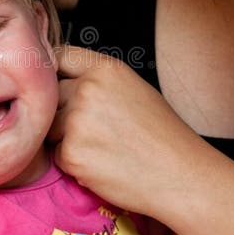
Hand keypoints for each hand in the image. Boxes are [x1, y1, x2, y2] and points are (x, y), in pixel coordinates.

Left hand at [49, 46, 208, 218]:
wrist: (181, 176)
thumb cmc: (162, 135)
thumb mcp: (134, 89)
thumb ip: (97, 79)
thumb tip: (58, 77)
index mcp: (106, 69)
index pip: (59, 58)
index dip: (55, 74)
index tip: (58, 88)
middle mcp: (88, 90)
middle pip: (52, 97)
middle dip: (63, 112)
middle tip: (96, 131)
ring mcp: (77, 122)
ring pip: (51, 127)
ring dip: (66, 139)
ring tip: (103, 148)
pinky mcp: (72, 154)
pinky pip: (57, 155)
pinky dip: (74, 163)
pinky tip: (103, 165)